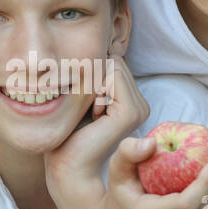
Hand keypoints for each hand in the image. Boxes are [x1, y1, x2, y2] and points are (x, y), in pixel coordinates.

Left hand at [43, 57, 148, 208]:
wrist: (66, 165)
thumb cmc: (68, 131)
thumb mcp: (82, 95)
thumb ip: (95, 72)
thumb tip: (103, 44)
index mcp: (131, 99)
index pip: (114, 60)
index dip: (92, 75)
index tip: (85, 105)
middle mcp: (141, 103)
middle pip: (115, 60)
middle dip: (94, 78)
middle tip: (88, 110)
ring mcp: (140, 108)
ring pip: (114, 65)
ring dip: (93, 85)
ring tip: (91, 113)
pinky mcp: (132, 112)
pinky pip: (112, 75)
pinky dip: (95, 90)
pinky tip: (94, 115)